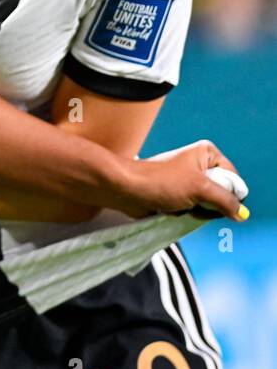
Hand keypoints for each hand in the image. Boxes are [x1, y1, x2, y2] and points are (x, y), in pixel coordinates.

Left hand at [122, 140, 247, 221]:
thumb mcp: (200, 189)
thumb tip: (242, 214)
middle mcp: (199, 165)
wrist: (126, 189)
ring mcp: (188, 181)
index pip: (233, 180)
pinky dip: (187, 214)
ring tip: (180, 206)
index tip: (210, 198)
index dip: (227, 194)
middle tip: (193, 202)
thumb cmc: (160, 182)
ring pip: (208, 205)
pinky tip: (173, 211)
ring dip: (198, 211)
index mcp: (207, 153)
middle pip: (222, 194)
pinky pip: (194, 210)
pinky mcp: (178, 195)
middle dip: (210, 204)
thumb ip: (226, 201)